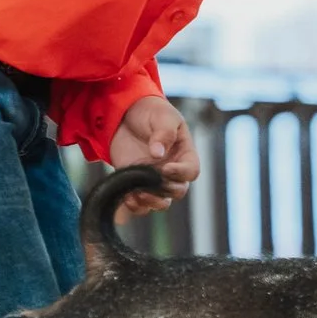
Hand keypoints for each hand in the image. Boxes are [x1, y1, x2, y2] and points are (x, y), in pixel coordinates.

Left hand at [106, 96, 199, 216]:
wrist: (124, 113)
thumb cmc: (151, 112)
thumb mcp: (162, 116)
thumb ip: (164, 133)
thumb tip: (158, 153)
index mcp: (184, 154)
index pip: (191, 171)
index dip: (181, 173)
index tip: (166, 168)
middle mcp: (172, 170)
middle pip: (178, 191)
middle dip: (167, 190)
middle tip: (152, 182)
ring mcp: (153, 179)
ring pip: (161, 202)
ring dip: (152, 202)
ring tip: (139, 194)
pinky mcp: (135, 184)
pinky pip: (140, 204)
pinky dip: (135, 205)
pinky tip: (128, 197)